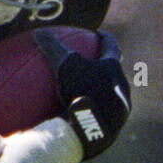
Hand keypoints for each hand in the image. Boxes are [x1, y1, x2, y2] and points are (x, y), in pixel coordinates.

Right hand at [34, 29, 130, 158]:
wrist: (90, 130)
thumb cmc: (78, 92)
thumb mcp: (64, 66)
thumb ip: (54, 47)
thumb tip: (40, 32)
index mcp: (114, 69)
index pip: (111, 46)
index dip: (105, 38)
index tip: (99, 35)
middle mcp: (122, 88)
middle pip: (115, 72)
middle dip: (106, 68)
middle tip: (96, 64)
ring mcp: (122, 110)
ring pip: (113, 96)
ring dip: (104, 92)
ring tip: (91, 92)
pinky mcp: (116, 129)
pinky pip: (105, 117)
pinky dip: (96, 113)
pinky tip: (85, 118)